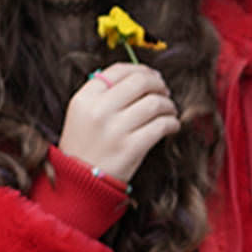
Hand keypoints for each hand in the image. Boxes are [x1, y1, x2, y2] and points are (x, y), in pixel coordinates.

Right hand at [59, 62, 178, 183]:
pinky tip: (171, 126)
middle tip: (165, 92)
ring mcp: (115, 129)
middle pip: (140, 82)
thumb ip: (103, 94)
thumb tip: (140, 76)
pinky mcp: (131, 147)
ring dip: (168, 105)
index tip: (153, 76)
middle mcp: (99, 110)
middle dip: (159, 84)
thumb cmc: (85, 145)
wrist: (79, 182)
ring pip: (155, 103)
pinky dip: (172, 123)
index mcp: (85, 98)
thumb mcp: (82, 114)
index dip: (141, 69)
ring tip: (169, 111)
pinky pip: (162, 125)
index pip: (118, 70)